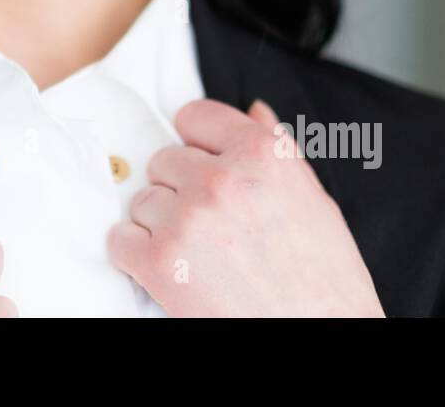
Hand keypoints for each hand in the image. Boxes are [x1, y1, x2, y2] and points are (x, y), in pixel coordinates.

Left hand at [107, 97, 384, 316]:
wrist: (321, 334)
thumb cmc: (324, 278)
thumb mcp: (313, 199)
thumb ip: (278, 149)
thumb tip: (255, 110)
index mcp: (262, 154)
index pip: (194, 116)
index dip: (196, 142)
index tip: (200, 162)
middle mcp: (221, 178)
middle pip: (164, 160)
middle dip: (180, 188)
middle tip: (209, 224)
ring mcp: (187, 218)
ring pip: (142, 200)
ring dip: (160, 223)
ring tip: (197, 253)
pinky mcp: (159, 260)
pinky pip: (120, 239)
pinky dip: (135, 255)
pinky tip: (166, 269)